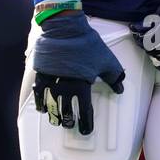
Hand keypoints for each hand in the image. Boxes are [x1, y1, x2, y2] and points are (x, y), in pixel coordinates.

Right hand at [32, 11, 124, 133]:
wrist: (65, 29)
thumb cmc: (87, 44)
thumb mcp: (106, 60)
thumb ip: (114, 77)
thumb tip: (121, 89)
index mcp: (82, 86)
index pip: (85, 111)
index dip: (86, 123)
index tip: (86, 131)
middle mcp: (65, 88)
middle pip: (66, 112)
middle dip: (68, 121)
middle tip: (70, 125)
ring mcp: (52, 82)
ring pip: (51, 106)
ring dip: (54, 115)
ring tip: (56, 121)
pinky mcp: (42, 74)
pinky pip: (39, 93)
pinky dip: (40, 102)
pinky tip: (42, 109)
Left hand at [129, 0, 159, 74]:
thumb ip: (156, 19)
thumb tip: (147, 27)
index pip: (147, 39)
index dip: (139, 36)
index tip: (136, 32)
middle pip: (151, 50)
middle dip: (145, 44)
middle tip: (143, 39)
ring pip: (159, 59)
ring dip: (153, 54)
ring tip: (153, 47)